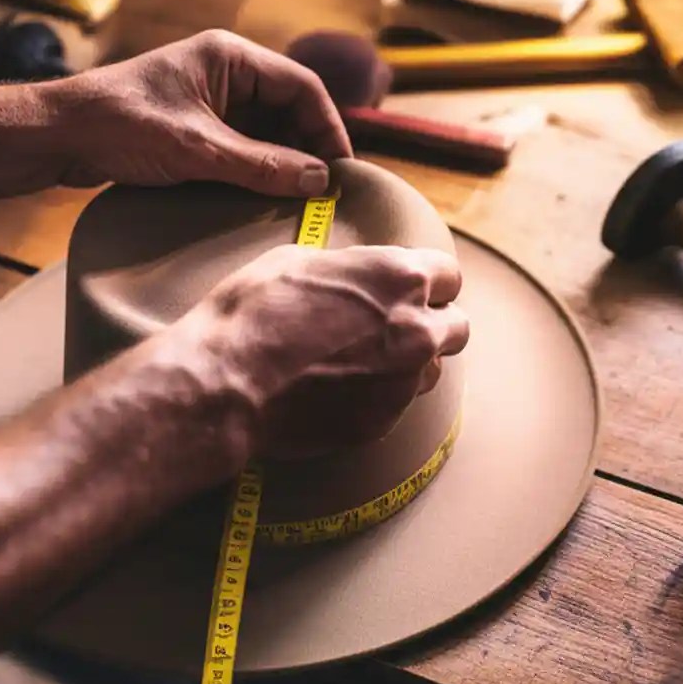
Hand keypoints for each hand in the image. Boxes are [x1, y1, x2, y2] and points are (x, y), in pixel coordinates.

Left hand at [45, 30, 352, 196]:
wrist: (59, 136)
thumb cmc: (120, 124)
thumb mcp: (198, 150)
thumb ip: (261, 165)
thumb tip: (318, 180)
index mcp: (230, 57)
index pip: (301, 87)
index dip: (327, 128)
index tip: (341, 171)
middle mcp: (224, 73)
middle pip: (287, 109)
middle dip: (307, 148)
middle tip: (323, 192)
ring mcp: (209, 100)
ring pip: (265, 131)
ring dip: (282, 163)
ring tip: (297, 200)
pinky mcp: (193, 127)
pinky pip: (240, 146)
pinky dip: (255, 169)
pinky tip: (263, 197)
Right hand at [182, 244, 469, 456]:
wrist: (226, 384)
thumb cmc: (252, 313)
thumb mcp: (296, 260)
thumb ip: (348, 267)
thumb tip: (354, 274)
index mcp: (399, 278)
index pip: (449, 275)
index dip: (427, 281)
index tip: (409, 288)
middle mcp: (415, 330)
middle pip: (456, 326)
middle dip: (432, 323)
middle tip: (394, 326)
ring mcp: (402, 383)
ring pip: (431, 370)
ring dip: (410, 364)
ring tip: (364, 361)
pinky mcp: (381, 423)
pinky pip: (396, 405)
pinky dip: (377, 396)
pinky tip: (338, 389)